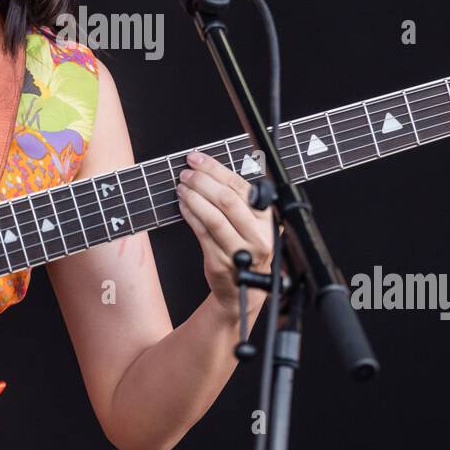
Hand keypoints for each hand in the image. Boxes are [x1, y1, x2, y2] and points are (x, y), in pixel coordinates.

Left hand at [175, 150, 278, 318]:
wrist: (244, 290)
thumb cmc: (246, 248)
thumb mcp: (253, 223)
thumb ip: (239, 200)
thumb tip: (209, 169)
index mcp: (267, 218)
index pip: (240, 186)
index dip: (215, 169)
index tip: (197, 159)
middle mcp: (258, 235)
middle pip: (227, 200)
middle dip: (202, 181)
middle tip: (186, 173)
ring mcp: (240, 250)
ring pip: (213, 217)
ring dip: (193, 197)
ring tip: (182, 187)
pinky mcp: (221, 262)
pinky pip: (202, 233)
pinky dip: (190, 215)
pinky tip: (183, 205)